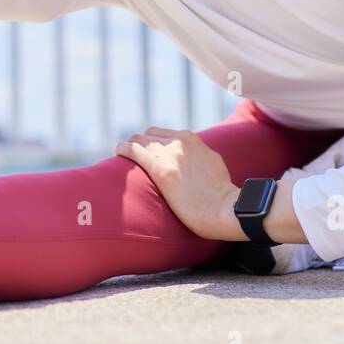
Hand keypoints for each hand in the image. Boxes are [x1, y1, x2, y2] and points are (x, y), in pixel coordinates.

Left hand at [115, 127, 239, 241]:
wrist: (225, 209)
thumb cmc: (221, 196)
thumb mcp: (213, 164)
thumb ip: (199, 156)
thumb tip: (193, 160)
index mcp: (193, 140)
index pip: (165, 134)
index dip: (154, 143)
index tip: (147, 152)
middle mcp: (181, 141)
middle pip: (150, 135)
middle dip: (141, 144)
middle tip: (133, 156)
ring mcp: (171, 154)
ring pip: (140, 139)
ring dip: (130, 146)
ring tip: (122, 155)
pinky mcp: (161, 169)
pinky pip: (134, 150)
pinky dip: (123, 149)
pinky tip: (118, 152)